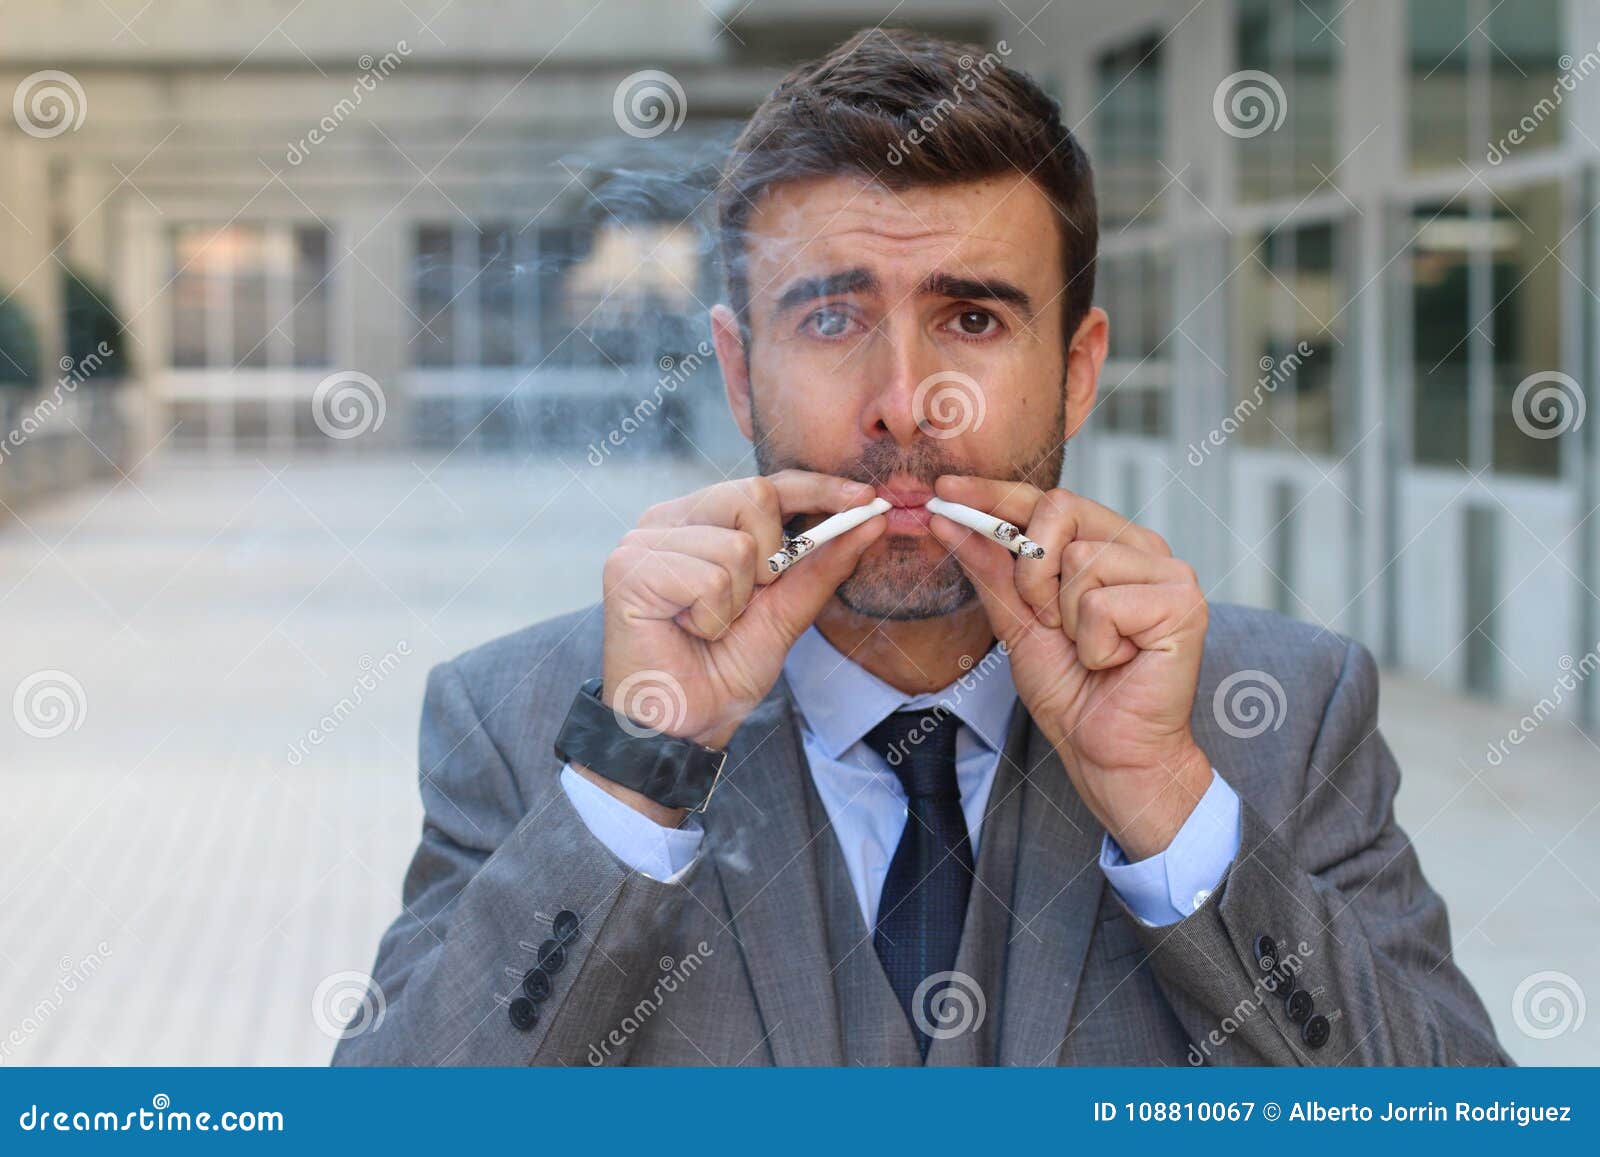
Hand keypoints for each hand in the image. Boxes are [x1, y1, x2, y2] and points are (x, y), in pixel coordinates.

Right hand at [598, 471, 884, 784]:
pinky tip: (687, 631)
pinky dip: (712, 617)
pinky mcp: (628, 569)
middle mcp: (669, 518)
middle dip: (771, 560)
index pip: (767, 484)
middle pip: (754, 496)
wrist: (683, 725)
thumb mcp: (786, 612)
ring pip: (736, 547)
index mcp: (701, 519)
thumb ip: (823, 565)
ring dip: (737, 603)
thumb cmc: (723, 669)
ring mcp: (643, 541)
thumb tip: (871, 519)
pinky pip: (708, 579)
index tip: (865, 497)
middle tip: (745, 603)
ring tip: (707, 626)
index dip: (817, 488)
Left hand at [928, 475, 1210, 859]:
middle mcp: (1141, 548)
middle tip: (1048, 621)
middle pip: (1060, 509)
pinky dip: (1095, 644)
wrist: (1110, 753)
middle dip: (1032, 574)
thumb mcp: (1017, 624)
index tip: (945, 490)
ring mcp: (1168, 571)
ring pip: (1077, 561)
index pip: (1046, 501)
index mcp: (1107, 545)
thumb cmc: (1074, 693)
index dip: (994, 493)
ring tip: (1094, 650)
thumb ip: (990, 571)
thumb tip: (948, 521)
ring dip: (1067, 619)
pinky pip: (1101, 602)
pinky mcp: (1183, 601)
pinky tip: (1118, 662)